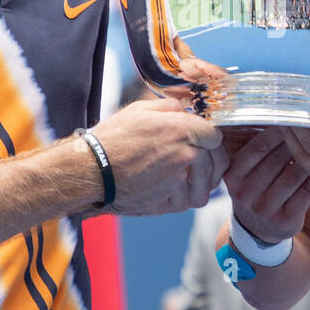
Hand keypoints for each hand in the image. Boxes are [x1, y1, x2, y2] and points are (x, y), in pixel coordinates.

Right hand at [89, 97, 228, 215]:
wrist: (91, 170)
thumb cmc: (112, 138)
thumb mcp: (140, 110)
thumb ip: (172, 107)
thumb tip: (188, 112)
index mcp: (183, 130)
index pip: (217, 136)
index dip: (209, 137)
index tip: (201, 140)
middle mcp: (186, 155)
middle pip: (218, 162)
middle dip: (210, 160)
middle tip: (196, 160)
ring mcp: (179, 182)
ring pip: (206, 186)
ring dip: (199, 182)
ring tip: (182, 175)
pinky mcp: (169, 203)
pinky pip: (187, 201)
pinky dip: (181, 197)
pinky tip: (166, 187)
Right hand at [223, 127, 309, 245]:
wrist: (258, 231)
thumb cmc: (256, 189)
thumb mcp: (244, 172)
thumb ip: (256, 150)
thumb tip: (277, 113)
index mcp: (232, 176)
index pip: (258, 147)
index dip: (278, 132)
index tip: (293, 120)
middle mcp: (244, 193)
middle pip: (277, 159)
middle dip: (296, 143)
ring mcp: (264, 209)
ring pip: (293, 174)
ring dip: (309, 159)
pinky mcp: (285, 220)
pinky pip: (306, 192)